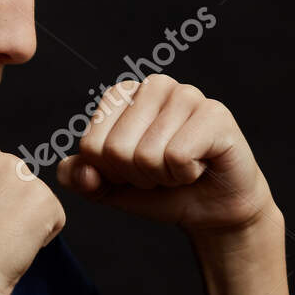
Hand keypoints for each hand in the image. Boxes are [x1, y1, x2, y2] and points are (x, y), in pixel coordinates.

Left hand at [53, 75, 274, 234]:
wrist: (211, 209)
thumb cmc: (161, 191)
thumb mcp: (110, 188)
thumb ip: (80, 178)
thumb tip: (79, 172)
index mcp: (122, 95)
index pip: (90, 146)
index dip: (111, 173)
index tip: (136, 170)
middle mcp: (154, 85)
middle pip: (116, 149)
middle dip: (137, 176)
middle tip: (162, 171)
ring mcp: (187, 94)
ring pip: (147, 154)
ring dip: (163, 176)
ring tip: (181, 168)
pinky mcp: (215, 114)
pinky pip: (178, 156)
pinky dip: (186, 175)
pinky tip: (200, 165)